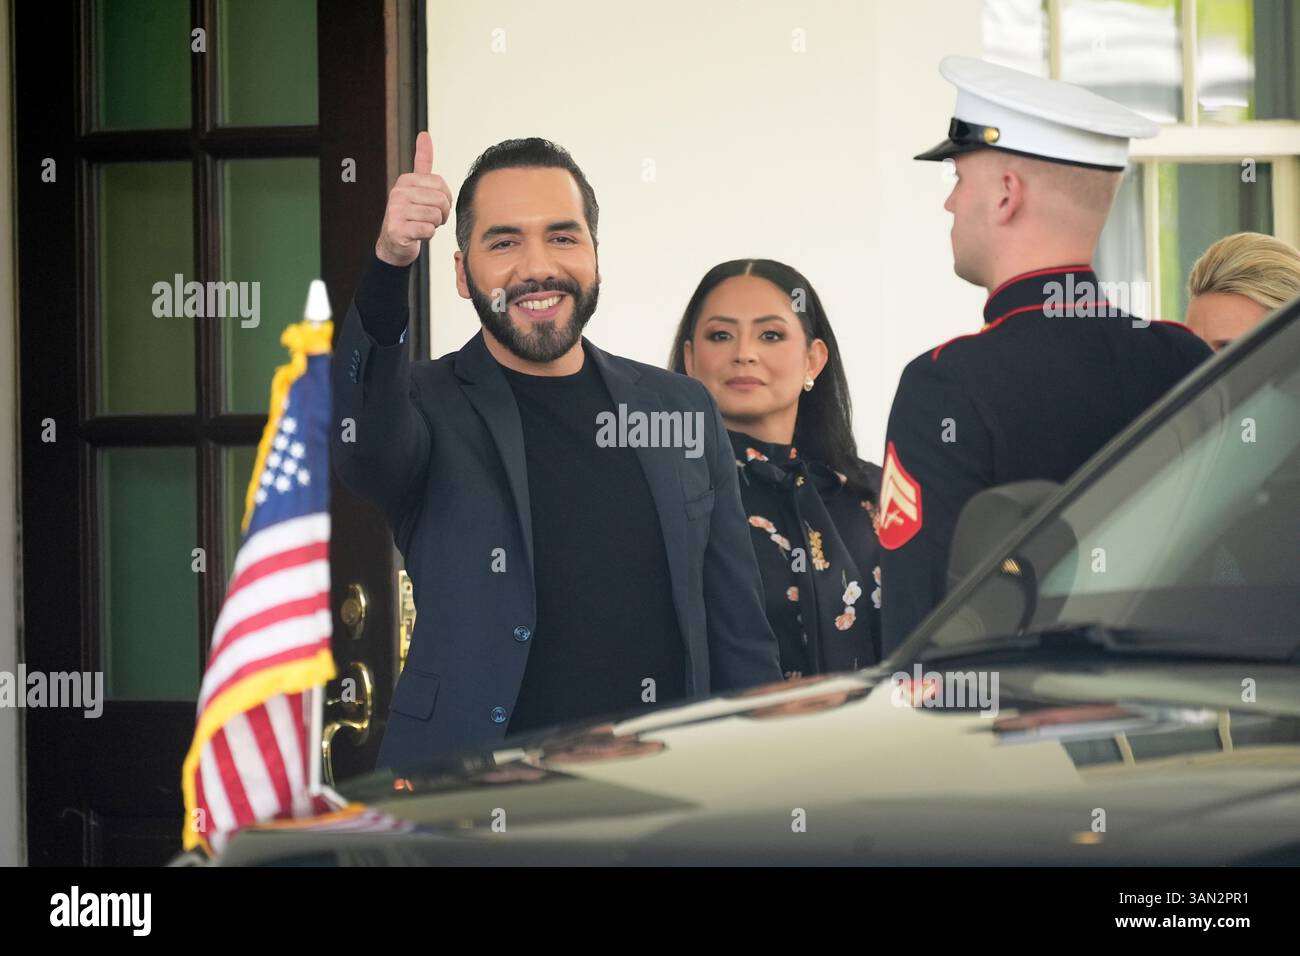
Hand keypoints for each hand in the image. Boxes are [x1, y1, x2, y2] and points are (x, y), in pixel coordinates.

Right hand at [375, 131, 452, 266]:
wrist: (394, 243)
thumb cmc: (411, 214)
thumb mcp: (417, 186)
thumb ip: (422, 161)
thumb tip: (424, 134)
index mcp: (405, 180)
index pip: (441, 185)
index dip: (445, 199)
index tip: (434, 205)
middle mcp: (398, 192)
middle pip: (440, 200)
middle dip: (442, 214)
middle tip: (430, 219)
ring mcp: (395, 211)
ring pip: (435, 216)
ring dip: (434, 225)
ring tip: (422, 225)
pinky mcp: (397, 230)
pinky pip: (428, 230)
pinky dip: (427, 235)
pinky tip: (417, 234)